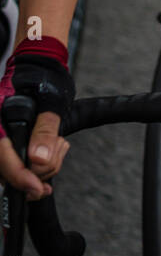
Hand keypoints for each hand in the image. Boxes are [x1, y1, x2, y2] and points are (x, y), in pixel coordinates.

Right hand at [0, 41, 73, 197]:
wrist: (40, 67)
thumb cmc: (44, 78)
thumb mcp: (51, 101)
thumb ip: (45, 130)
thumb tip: (39, 160)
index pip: (5, 159)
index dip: (21, 178)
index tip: (37, 188)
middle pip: (10, 171)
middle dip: (39, 170)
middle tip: (59, 152)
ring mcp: (3, 139)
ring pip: (18, 171)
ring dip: (44, 166)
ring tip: (60, 145)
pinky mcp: (11, 145)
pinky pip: (23, 165)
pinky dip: (41, 164)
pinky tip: (54, 150)